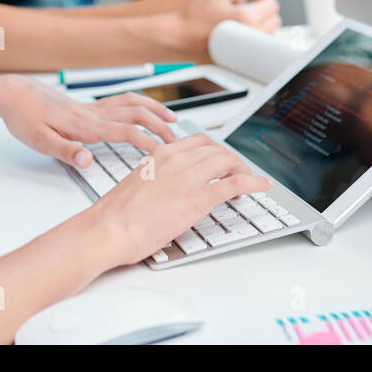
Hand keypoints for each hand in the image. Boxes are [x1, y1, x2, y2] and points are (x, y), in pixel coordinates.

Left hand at [0, 74, 177, 168]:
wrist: (11, 94)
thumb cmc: (22, 117)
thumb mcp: (38, 141)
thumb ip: (65, 151)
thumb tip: (87, 160)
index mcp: (85, 126)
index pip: (126, 133)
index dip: (149, 143)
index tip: (167, 155)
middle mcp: (94, 113)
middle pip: (137, 115)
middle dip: (161, 127)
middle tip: (180, 143)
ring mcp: (93, 107)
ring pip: (133, 103)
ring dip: (155, 110)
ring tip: (173, 120)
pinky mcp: (88, 104)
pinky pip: (121, 100)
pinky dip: (140, 102)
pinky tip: (145, 109)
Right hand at [89, 133, 272, 267]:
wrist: (108, 229)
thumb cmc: (115, 215)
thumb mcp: (138, 184)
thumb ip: (157, 179)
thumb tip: (169, 189)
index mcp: (160, 154)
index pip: (198, 142)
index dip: (215, 151)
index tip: (220, 161)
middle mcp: (176, 159)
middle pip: (217, 149)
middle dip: (231, 160)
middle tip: (237, 173)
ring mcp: (188, 177)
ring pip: (228, 161)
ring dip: (243, 170)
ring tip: (248, 182)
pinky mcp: (198, 198)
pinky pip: (236, 182)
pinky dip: (254, 182)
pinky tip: (263, 186)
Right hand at [176, 0, 281, 58]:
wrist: (179, 38)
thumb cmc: (195, 15)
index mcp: (246, 17)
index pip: (272, 4)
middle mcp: (250, 36)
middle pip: (275, 20)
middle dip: (264, 11)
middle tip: (246, 8)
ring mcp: (246, 51)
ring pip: (270, 35)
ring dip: (262, 25)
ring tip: (241, 22)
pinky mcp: (241, 59)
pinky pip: (259, 48)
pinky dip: (255, 39)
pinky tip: (239, 34)